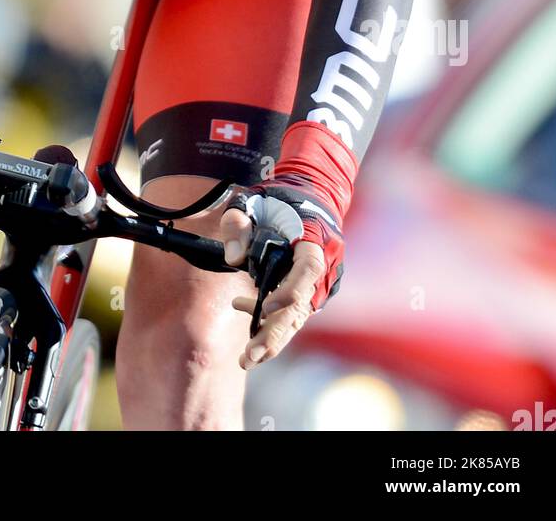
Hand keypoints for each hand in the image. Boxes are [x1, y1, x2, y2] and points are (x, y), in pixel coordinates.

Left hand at [222, 211, 323, 368]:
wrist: (306, 197)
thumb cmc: (280, 199)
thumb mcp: (254, 200)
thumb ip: (239, 222)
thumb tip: (233, 258)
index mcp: (314, 241)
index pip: (308, 271)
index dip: (290, 291)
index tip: (265, 306)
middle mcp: (322, 267)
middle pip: (301, 306)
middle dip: (275, 333)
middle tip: (250, 355)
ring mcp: (317, 282)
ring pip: (297, 317)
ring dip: (273, 338)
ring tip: (247, 358)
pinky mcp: (307, 289)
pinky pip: (291, 311)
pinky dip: (270, 319)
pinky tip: (243, 309)